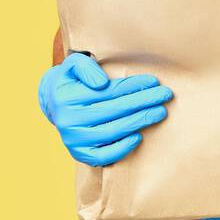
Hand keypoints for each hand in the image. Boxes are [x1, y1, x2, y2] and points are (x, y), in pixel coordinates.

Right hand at [38, 51, 172, 166]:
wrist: (54, 102)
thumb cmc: (72, 80)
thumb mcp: (74, 64)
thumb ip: (86, 66)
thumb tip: (102, 84)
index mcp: (67, 97)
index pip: (108, 91)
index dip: (133, 86)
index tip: (153, 82)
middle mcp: (68, 120)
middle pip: (114, 110)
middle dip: (143, 102)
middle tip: (165, 96)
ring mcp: (73, 140)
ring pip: (112, 131)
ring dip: (139, 121)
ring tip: (159, 112)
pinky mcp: (80, 154)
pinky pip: (104, 156)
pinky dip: (122, 148)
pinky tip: (139, 136)